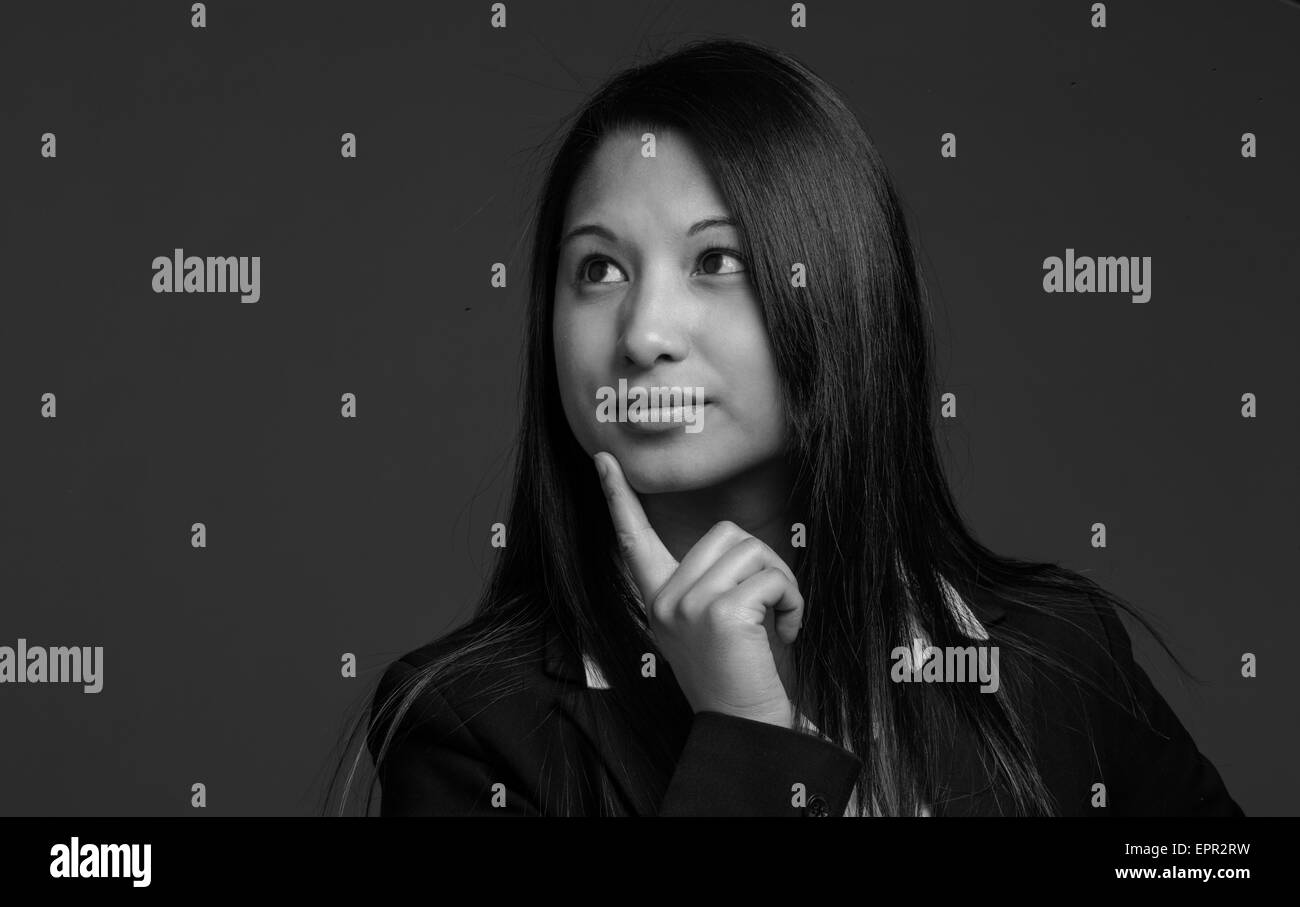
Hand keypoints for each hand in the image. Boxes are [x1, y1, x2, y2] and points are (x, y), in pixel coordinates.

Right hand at [593, 450, 801, 728]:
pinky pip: (772, 578)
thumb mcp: (712, 626)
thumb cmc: (741, 679)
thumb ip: (710, 586)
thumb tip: (737, 546)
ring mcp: (689, 605)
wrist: (748, 731)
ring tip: (781, 621)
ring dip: (783, 582)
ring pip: (753, 550)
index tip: (603, 461)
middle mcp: (666, 600)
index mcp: (658, 601)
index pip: (633, 539)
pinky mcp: (721, 612)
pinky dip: (793, 602)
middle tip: (774, 604)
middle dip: (764, 561)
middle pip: (726, 533)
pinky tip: (787, 633)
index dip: (618, 498)